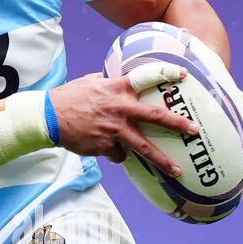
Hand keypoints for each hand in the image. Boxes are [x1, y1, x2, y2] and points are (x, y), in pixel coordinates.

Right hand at [49, 63, 200, 177]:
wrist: (48, 117)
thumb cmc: (69, 97)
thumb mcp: (90, 82)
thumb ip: (107, 82)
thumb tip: (113, 79)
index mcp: (117, 88)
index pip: (147, 77)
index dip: (167, 74)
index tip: (184, 75)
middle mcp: (120, 108)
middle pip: (156, 117)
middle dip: (178, 124)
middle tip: (194, 131)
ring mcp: (114, 130)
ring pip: (143, 147)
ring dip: (162, 160)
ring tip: (177, 170)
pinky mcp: (105, 146)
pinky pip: (119, 154)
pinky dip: (118, 153)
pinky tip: (107, 148)